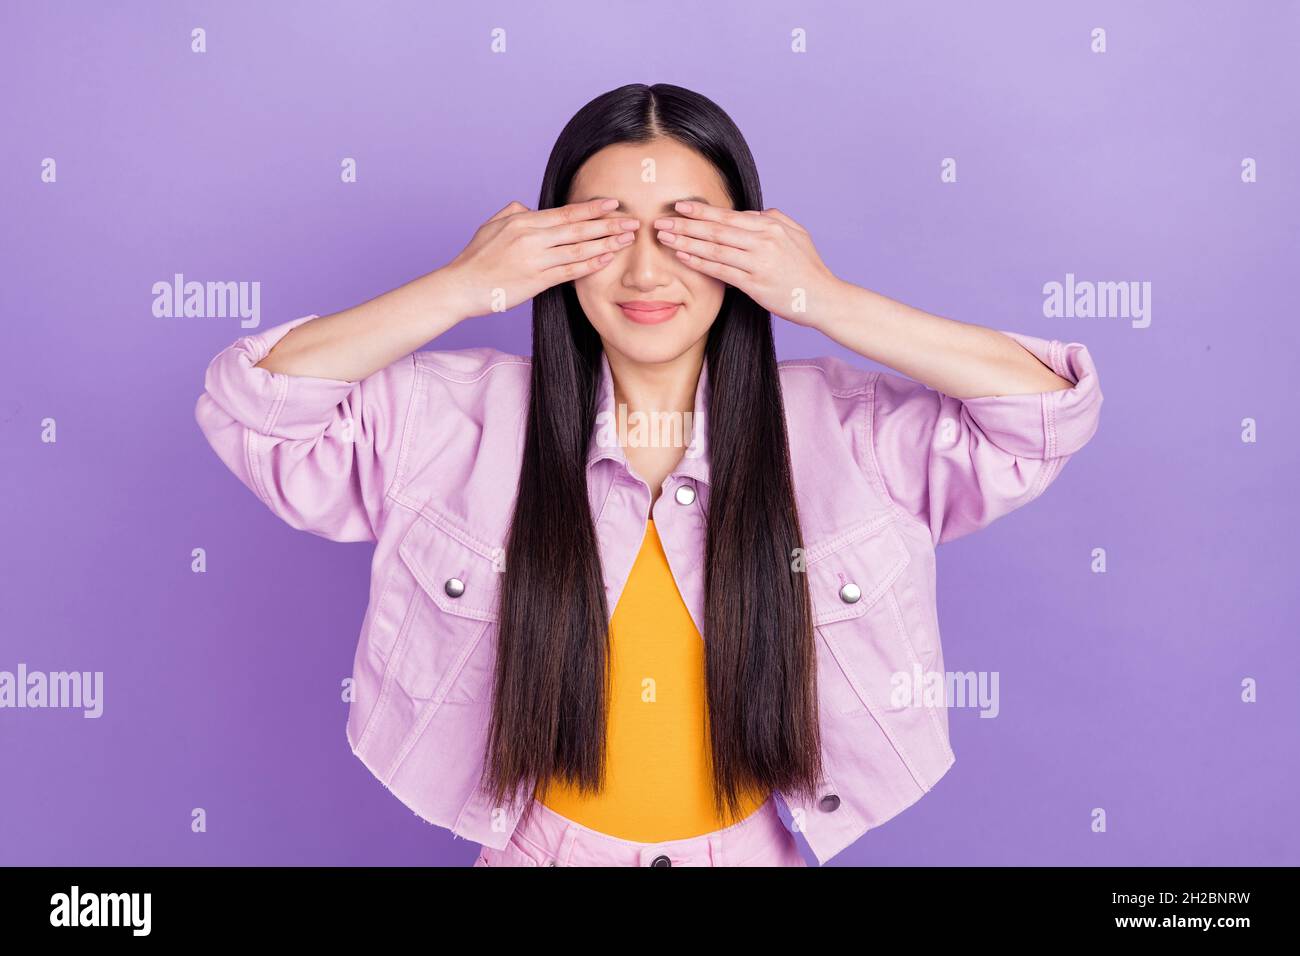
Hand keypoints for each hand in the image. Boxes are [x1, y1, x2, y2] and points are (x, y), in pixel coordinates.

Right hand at [439, 198, 639, 317]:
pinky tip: (607, 260)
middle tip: (633, 221)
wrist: (460, 286)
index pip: (565, 212)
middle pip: (578, 228)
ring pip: (578, 249)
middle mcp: (531, 237)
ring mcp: (535, 260)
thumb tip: (532, 206)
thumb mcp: (492, 225)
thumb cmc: (475, 257)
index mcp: (523, 221)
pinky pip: (569, 272)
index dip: (592, 208)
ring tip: (627, 240)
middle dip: (609, 224)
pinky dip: (590, 265)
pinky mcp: (536, 282)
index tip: (613, 204)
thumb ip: (514, 212)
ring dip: (606, 243)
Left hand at [652, 201, 840, 326]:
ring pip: (715, 248)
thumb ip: (772, 219)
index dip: (701, 210)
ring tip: (665, 239)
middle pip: (716, 229)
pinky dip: (701, 263)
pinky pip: (722, 271)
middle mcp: (764, 241)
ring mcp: (759, 262)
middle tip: (661, 221)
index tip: (680, 207)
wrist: (824, 298)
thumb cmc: (808, 267)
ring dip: (687, 242)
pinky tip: (684, 258)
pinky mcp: (756, 284)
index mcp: (771, 225)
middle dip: (685, 225)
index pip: (728, 215)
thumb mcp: (796, 234)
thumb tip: (750, 213)